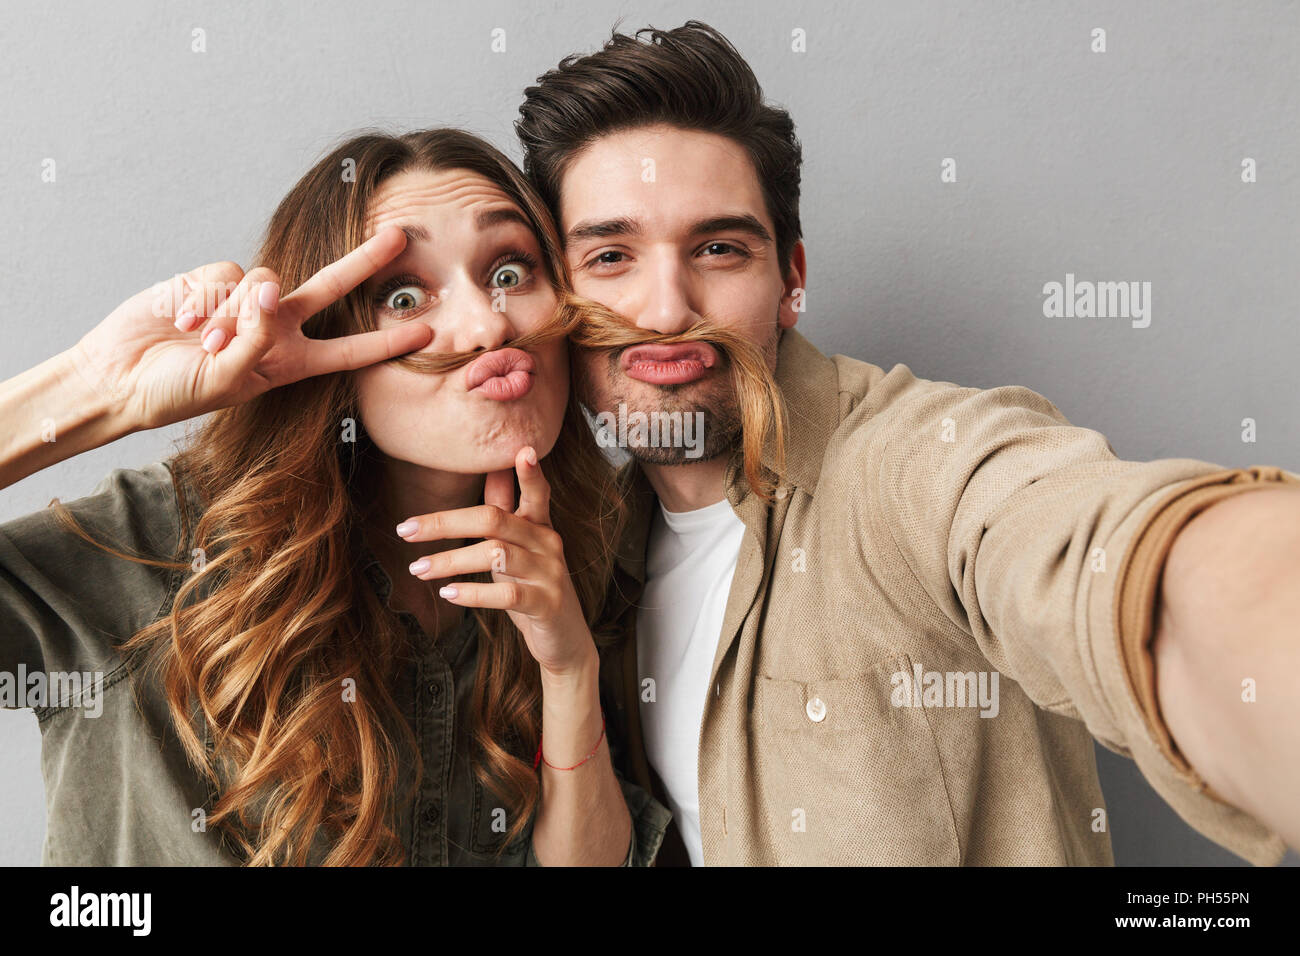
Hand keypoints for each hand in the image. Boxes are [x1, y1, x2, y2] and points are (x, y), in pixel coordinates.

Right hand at [68, 226, 432, 430]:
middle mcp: (276, 326)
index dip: (386, 342)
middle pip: (330, 287)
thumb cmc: (177, 390)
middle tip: (402, 236)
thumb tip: (271, 290)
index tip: (427, 333)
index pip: (349, 351)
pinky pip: (225, 276)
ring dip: (231, 315)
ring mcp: (245, 300)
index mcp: (291, 362)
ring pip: (263, 282)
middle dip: (365, 260)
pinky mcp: (212, 280)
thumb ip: (254, 337)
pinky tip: (180, 322)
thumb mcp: (226, 378)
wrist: (120, 376)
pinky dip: (203, 300)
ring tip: (201, 344)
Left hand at [398, 446, 595, 677]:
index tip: (523, 450)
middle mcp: (549, 543)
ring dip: (450, 561)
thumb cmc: (532, 585)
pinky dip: (473, 593)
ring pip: (496, 556)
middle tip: (405, 530)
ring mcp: (550, 574)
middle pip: (495, 520)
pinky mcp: (547, 604)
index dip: (530, 473)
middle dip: (445, 523)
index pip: (537, 492)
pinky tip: (448, 594)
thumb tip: (492, 469)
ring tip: (418, 568)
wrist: (564, 638)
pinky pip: (508, 594)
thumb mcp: (518, 548)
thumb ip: (506, 511)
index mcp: (541, 525)